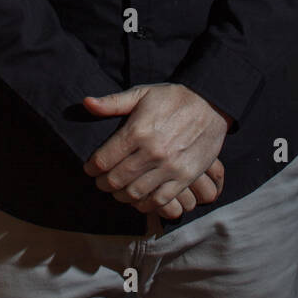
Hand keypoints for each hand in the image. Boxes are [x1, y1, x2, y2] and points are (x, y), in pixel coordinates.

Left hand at [81, 83, 230, 218]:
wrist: (211, 104)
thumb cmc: (173, 98)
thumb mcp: (142, 93)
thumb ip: (113, 102)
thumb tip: (86, 103)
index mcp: (138, 131)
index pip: (104, 159)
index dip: (92, 167)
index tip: (90, 168)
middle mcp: (153, 152)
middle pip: (116, 179)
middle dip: (103, 183)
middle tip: (101, 181)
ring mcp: (170, 167)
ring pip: (135, 193)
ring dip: (121, 195)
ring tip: (118, 189)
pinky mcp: (185, 178)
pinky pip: (160, 200)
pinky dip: (145, 204)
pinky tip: (139, 198)